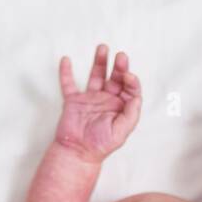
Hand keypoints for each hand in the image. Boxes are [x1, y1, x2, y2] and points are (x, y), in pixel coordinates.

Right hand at [54, 43, 140, 161]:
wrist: (77, 153)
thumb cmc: (100, 146)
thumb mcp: (121, 132)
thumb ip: (131, 114)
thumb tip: (136, 97)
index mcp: (120, 108)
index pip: (129, 89)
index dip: (131, 80)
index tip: (128, 76)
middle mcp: (107, 101)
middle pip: (115, 78)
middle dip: (119, 66)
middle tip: (121, 56)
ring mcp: (90, 99)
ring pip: (96, 75)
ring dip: (100, 61)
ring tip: (103, 47)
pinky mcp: (73, 100)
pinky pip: (68, 83)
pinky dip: (66, 72)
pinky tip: (66, 59)